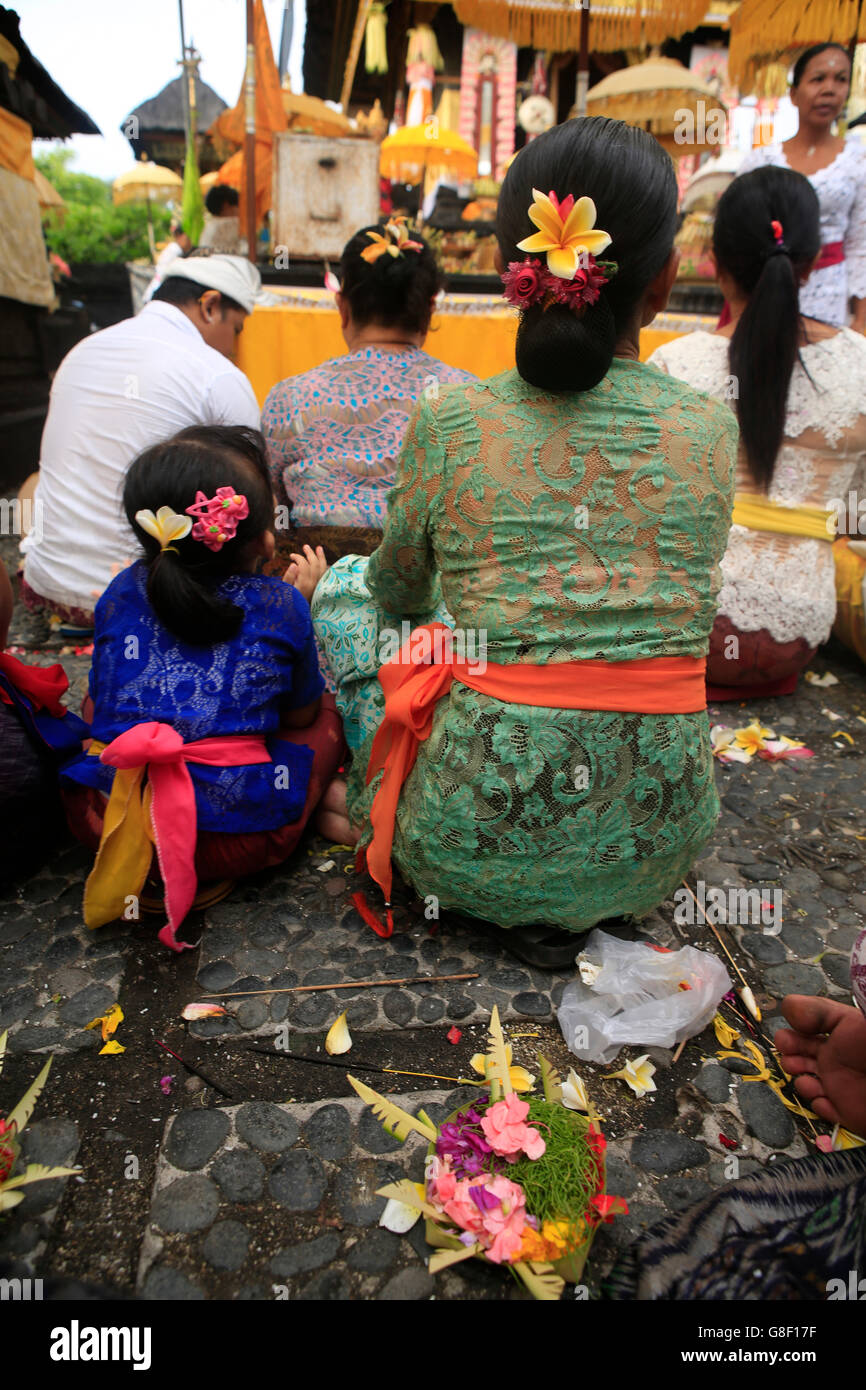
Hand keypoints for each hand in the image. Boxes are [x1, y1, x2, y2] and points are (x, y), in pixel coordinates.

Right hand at [282, 544, 327, 603]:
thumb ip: (288, 577)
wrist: (295, 616)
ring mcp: (318, 587)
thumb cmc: (286, 602)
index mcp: (304, 583)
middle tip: (305, 546)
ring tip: (319, 548)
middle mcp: (314, 584)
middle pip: (315, 564)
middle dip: (310, 554)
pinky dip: (325, 566)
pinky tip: (323, 561)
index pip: (304, 565)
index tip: (291, 556)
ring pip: (323, 569)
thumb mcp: (283, 590)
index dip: (298, 558)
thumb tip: (293, 565)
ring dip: (321, 557)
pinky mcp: (320, 589)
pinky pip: (325, 575)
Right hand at [776, 994, 865, 1138]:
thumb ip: (818, 1010)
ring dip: (801, 1082)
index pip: (805, 1030)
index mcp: (837, 1035)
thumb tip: (788, 1006)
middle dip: (789, 1057)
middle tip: (792, 1058)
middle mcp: (835, 1059)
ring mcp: (838, 1085)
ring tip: (811, 1081)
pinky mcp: (844, 1110)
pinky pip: (822, 1109)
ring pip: (805, 1083)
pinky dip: (820, 1106)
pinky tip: (828, 1100)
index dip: (791, 1034)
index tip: (789, 1037)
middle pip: (799, 1056)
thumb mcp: (849, 1020)